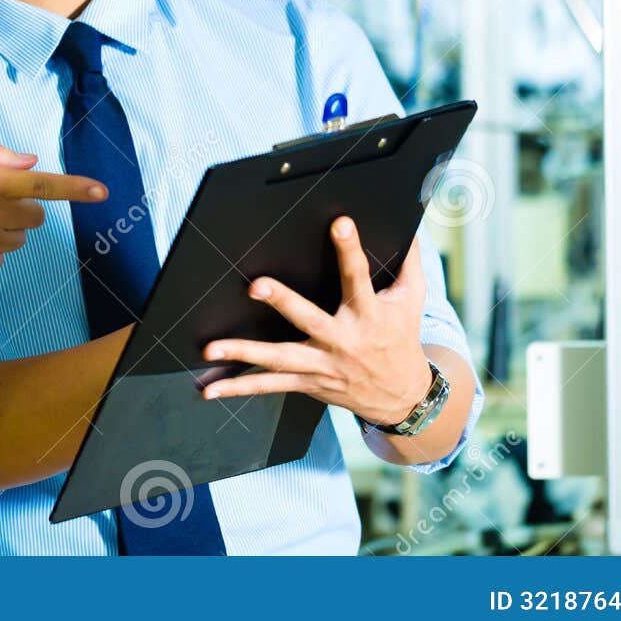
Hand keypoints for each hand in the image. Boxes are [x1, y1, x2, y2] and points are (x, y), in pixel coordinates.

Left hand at [199, 216, 432, 426]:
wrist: (401, 396)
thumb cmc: (402, 337)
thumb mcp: (412, 299)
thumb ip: (409, 261)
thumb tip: (410, 225)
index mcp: (368, 315)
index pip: (358, 277)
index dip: (350, 251)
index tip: (340, 224)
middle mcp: (343, 341)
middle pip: (310, 319)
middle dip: (283, 302)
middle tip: (256, 287)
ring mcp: (322, 365)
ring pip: (280, 359)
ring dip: (244, 353)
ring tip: (213, 348)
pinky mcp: (308, 382)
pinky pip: (269, 386)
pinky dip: (238, 388)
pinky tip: (208, 389)